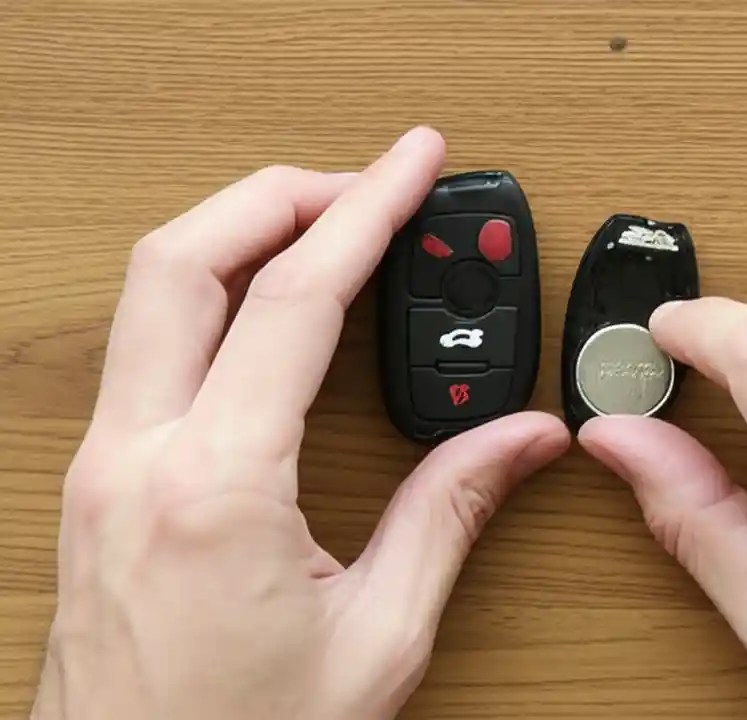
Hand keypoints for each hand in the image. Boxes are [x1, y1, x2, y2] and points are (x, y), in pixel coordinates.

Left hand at [33, 129, 569, 719]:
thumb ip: (450, 515)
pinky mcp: (99, 484)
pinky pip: (145, 344)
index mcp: (214, 488)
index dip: (368, 209)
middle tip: (367, 180)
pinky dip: (212, 293)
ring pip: (150, 291)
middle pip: (185, 256)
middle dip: (281, 190)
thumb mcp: (376, 639)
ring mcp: (103, 466)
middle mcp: (138, 458)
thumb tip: (523, 438)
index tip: (414, 162)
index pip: (295, 296)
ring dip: (240, 233)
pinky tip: (267, 309)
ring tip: (328, 226)